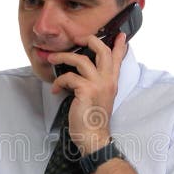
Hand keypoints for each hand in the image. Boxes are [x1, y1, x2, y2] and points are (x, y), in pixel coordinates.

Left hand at [48, 32, 126, 154]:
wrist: (93, 137)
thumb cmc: (93, 120)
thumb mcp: (99, 98)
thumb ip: (97, 84)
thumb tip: (83, 73)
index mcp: (112, 82)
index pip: (118, 59)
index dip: (120, 46)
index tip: (121, 35)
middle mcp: (107, 81)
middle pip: (102, 51)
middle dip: (89, 40)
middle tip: (77, 38)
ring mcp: (97, 85)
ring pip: (81, 60)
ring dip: (63, 57)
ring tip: (52, 59)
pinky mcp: (85, 91)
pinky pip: (68, 77)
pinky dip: (59, 81)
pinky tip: (55, 89)